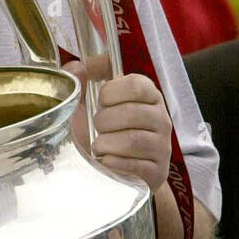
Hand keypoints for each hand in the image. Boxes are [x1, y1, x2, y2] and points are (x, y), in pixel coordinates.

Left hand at [71, 63, 171, 192]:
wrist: (113, 173)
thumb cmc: (102, 133)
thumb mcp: (88, 105)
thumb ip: (80, 82)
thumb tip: (76, 66)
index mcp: (148, 96)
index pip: (136, 85)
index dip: (110, 93)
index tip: (100, 102)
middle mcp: (161, 118)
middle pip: (132, 113)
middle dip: (104, 121)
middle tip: (97, 128)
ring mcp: (162, 146)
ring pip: (133, 140)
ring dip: (106, 144)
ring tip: (98, 146)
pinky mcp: (158, 171)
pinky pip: (136, 166)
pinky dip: (114, 164)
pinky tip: (105, 161)